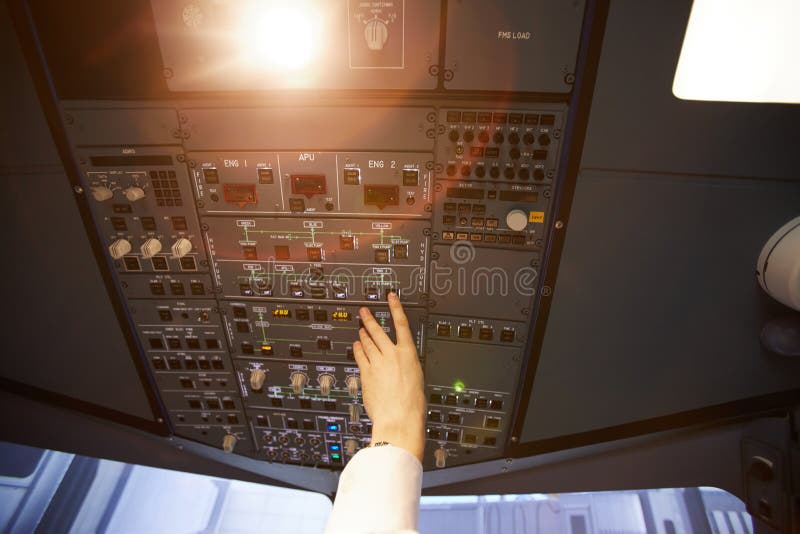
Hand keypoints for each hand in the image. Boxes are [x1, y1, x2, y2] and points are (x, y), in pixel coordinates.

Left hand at [353, 293, 425, 461]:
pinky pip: (359, 355)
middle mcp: (392, 355)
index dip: (395, 308)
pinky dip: (357, 348)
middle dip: (369, 319)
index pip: (402, 324)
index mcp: (409, 354)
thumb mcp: (416, 379)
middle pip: (378, 330)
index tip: (390, 297)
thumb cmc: (412, 405)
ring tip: (360, 327)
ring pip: (367, 342)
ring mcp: (377, 363)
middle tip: (363, 311)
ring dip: (363, 333)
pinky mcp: (366, 373)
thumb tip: (400, 366)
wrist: (399, 418)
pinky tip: (355, 345)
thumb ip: (406, 367)